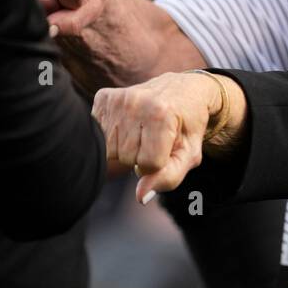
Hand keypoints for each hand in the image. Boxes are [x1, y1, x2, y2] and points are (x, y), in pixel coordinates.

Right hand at [92, 72, 224, 203]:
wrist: (183, 90)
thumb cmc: (187, 126)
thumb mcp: (189, 153)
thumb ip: (169, 177)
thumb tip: (140, 197)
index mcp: (161, 114)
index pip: (147, 165)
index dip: (158, 163)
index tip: (166, 147)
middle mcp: (136, 103)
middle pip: (127, 158)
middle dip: (140, 157)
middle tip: (154, 138)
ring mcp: (117, 99)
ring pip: (110, 151)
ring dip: (126, 149)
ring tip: (141, 132)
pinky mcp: (103, 98)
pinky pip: (98, 135)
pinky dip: (113, 136)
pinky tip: (129, 124)